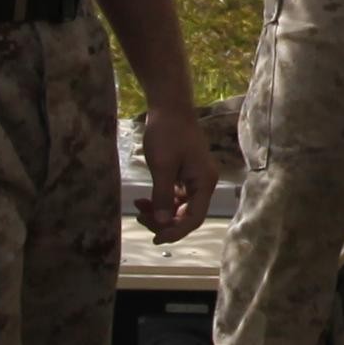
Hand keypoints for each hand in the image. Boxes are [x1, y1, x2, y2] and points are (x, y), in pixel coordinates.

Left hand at [131, 95, 213, 242]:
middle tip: (140, 218)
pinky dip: (161, 200)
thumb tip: (163, 224)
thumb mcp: (162, 166)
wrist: (169, 105)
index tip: (155, 238)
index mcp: (204, 182)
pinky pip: (175, 196)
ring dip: (160, 212)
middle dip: (164, 221)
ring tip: (139, 207)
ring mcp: (195, 178)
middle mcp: (204, 183)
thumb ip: (163, 196)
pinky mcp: (185, 173)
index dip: (175, 232)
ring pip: (180, 207)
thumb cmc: (167, 133)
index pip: (193, 218)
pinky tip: (144, 200)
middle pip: (187, 215)